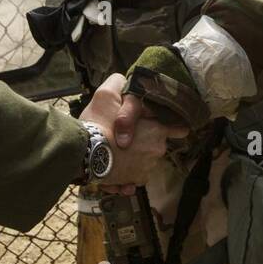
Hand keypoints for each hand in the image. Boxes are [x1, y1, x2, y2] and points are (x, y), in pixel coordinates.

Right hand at [78, 75, 185, 194]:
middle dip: (143, 141)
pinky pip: (133, 177)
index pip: (179, 129)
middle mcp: (157, 151)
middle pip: (155, 144)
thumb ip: (117, 83)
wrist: (84, 155)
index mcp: (157, 131)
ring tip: (113, 153)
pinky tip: (112, 168)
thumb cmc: (98, 124)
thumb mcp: (105, 95)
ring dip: (132, 159)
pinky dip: (125, 175)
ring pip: (143, 160)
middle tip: (122, 138)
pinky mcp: (134, 183)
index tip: (161, 126)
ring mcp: (147, 169)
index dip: (172, 126)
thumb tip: (124, 80)